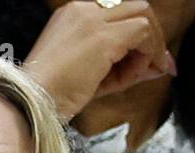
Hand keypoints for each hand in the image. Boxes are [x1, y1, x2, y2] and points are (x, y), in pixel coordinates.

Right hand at [23, 1, 175, 119]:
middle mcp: (83, 9)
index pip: (120, 12)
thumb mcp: (98, 78)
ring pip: (143, 13)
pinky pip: (142, 32)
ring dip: (151, 43)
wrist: (35, 102)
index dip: (141, 35)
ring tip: (144, 71)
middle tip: (157, 63)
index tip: (149, 61)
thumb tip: (159, 66)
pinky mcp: (102, 37)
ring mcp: (92, 19)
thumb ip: (129, 68)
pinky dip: (148, 52)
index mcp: (75, 15)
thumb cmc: (57, 95)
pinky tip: (138, 73)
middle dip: (153, 34)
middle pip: (136, 6)